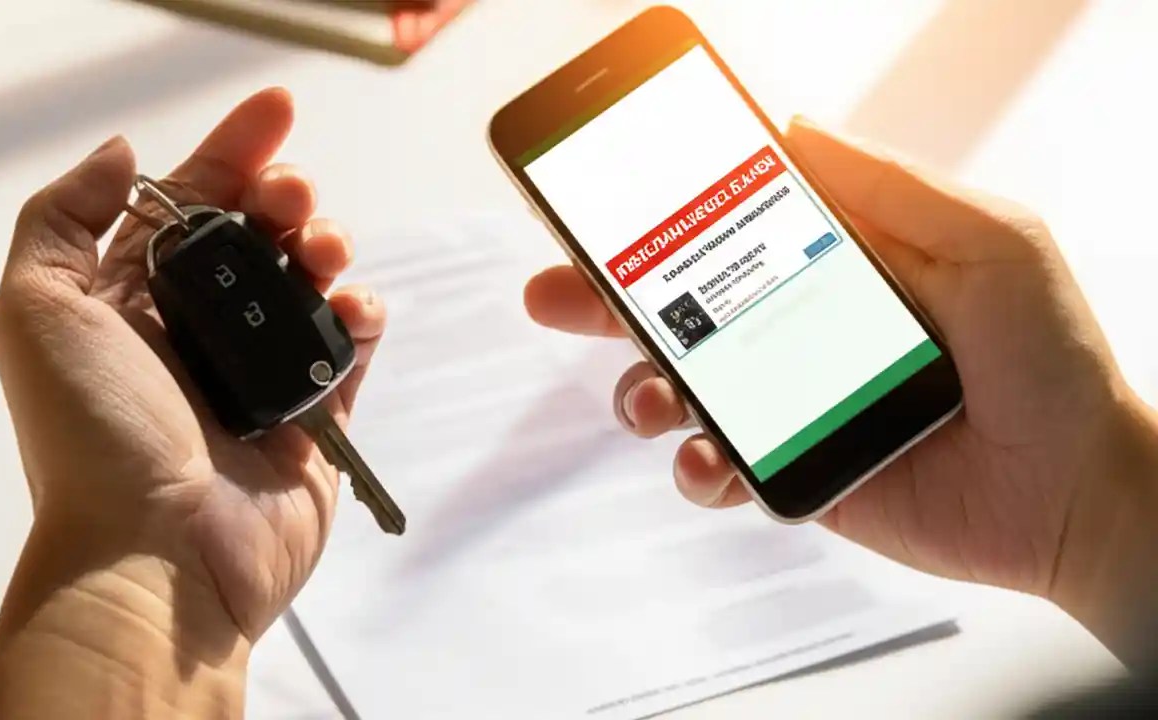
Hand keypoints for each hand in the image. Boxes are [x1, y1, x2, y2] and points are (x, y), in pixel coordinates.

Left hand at [0, 89, 383, 716]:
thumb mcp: (37, 311)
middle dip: (284, 200)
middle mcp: (196, 337)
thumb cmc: (94, 438)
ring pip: (309, 287)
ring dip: (327, 251)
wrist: (159, 559)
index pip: (187, 210)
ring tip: (325, 252)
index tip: (276, 115)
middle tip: (297, 199)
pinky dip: (361, 319)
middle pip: (257, 241)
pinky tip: (356, 308)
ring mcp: (258, 379)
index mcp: (132, 306)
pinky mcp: (314, 421)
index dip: (229, 153)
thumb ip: (64, 218)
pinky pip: (349, 351)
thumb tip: (123, 155)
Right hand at [524, 119, 1157, 659]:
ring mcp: (786, 400)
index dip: (660, 214)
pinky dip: (693, 468)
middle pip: (676, 304)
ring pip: (675, 386)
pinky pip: (711, 468)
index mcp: (834, 261)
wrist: (1074, 492)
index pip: (726, 226)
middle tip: (547, 291)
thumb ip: (894, 185)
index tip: (601, 198)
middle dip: (601, 296)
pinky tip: (712, 463)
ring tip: (650, 395)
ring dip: (638, 387)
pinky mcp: (787, 470)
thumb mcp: (989, 242)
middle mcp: (796, 325)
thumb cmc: (1049, 358)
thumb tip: (795, 128)